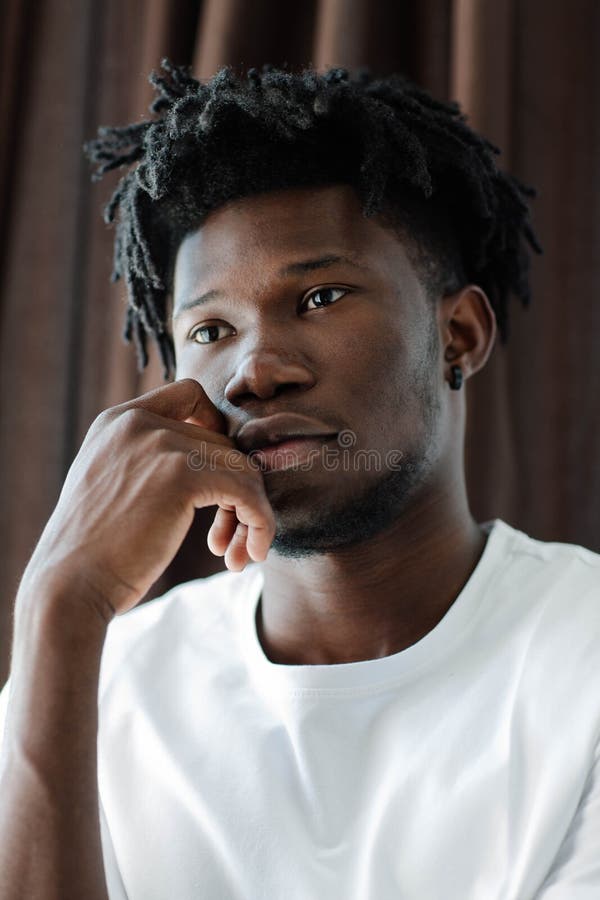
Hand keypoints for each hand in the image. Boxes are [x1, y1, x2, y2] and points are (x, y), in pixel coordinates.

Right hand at [20, 379, 274, 618]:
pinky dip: (259, 523)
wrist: (69, 585)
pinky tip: (249, 555)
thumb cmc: (93, 551)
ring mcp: (160, 445)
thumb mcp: (111, 486)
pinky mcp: (182, 475)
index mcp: (117, 421)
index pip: (189, 395)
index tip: (219, 475)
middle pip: (223, 443)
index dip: (216, 429)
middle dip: (235, 492)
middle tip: (227, 540)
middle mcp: (138, 423)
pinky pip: (246, 491)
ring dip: (248, 514)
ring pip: (241, 468)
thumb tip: (210, 468)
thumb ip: (146, 462)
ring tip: (238, 553)